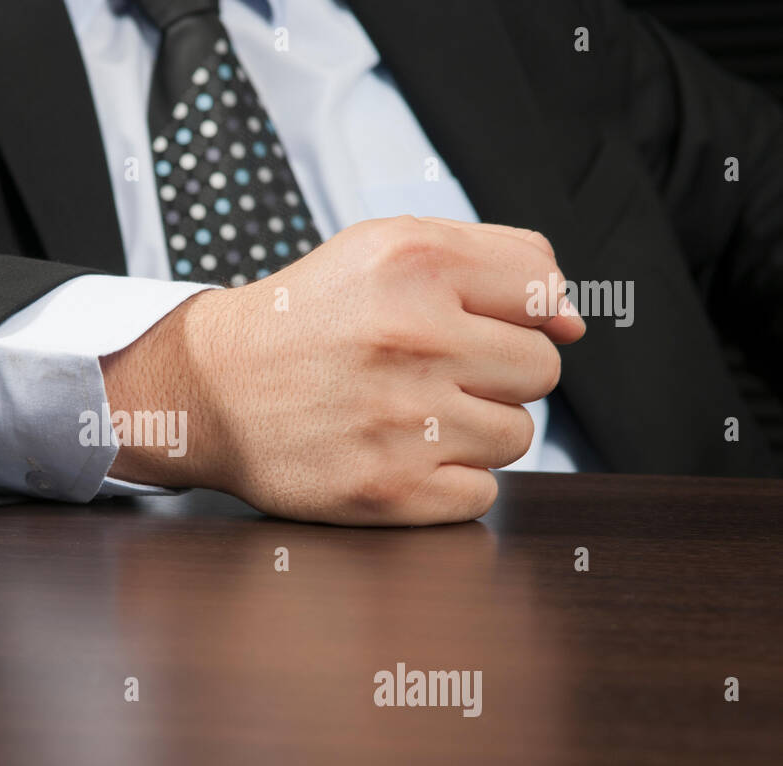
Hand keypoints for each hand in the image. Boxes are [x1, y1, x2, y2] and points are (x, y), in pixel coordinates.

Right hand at [100, 215, 585, 525]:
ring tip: (412, 416)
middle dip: (496, 374)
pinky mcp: (387, 491)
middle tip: (431, 374)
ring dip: (476, 431)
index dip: (517, 315)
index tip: (471, 326)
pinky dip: (451, 482)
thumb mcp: (385, 249)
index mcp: (414, 264)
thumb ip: (497, 260)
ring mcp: (400, 421)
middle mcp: (411, 338)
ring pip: (519, 436)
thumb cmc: (306, 320)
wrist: (210, 389)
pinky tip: (401, 456)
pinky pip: (482, 494)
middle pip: (542, 371)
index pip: (547, 294)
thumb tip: (576, 324)